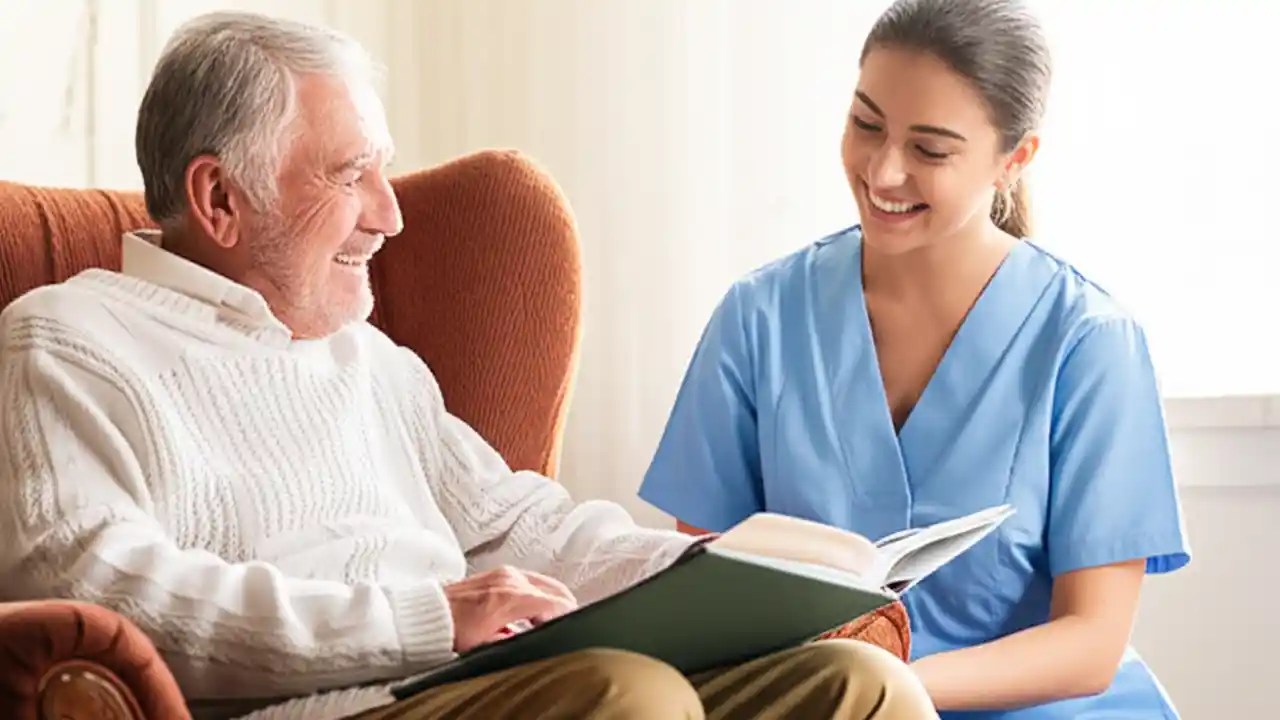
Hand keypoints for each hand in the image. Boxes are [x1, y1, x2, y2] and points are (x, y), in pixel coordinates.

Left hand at [444, 566, 577, 652]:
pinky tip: (530, 609)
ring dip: (551, 599)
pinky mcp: (498, 572)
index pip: (556, 602)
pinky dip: (538, 592)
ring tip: (547, 620)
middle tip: (566, 623)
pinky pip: (529, 579)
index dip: (568, 616)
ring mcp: (505, 573)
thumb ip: (516, 640)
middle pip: (555, 589)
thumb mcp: (486, 645)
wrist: (427, 614)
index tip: (572, 626)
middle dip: (565, 607)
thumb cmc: (452, 630)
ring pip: (544, 582)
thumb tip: (534, 639)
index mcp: (512, 597)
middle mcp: (512, 579)